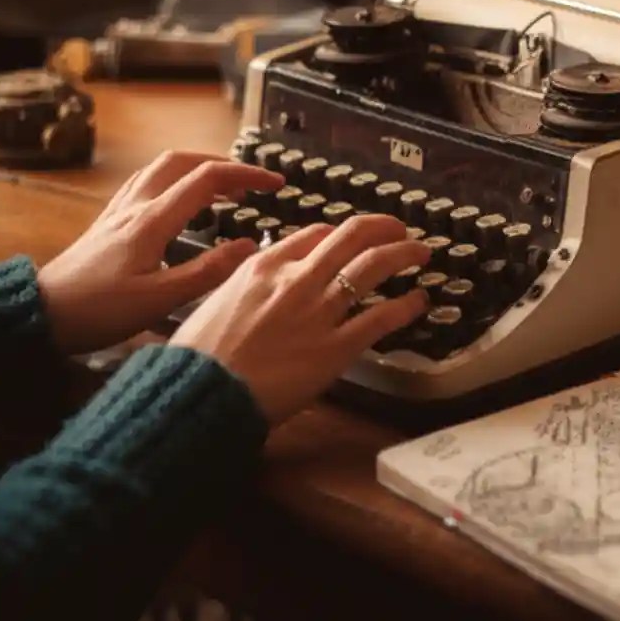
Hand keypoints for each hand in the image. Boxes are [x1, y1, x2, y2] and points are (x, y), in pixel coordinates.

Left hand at [37, 151, 284, 354]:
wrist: (42, 314)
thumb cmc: (98, 311)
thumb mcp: (159, 300)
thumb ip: (208, 272)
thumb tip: (249, 246)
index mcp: (152, 221)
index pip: (207, 179)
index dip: (246, 176)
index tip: (276, 185)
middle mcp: (135, 206)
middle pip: (182, 161)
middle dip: (223, 163)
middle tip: (252, 182)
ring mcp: (119, 211)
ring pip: (161, 168)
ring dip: (197, 168)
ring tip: (223, 186)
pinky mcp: (108, 222)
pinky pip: (145, 183)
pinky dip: (173, 180)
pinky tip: (180, 200)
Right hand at [169, 215, 430, 423]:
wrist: (202, 392)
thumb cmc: (198, 358)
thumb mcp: (215, 304)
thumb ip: (244, 288)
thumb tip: (255, 285)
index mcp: (263, 266)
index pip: (313, 234)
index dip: (340, 234)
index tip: (352, 238)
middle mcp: (296, 279)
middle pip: (352, 237)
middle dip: (383, 228)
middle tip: (400, 231)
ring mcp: (319, 311)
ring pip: (373, 267)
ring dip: (403, 254)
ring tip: (421, 253)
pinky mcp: (336, 348)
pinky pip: (381, 317)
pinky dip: (406, 305)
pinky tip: (420, 301)